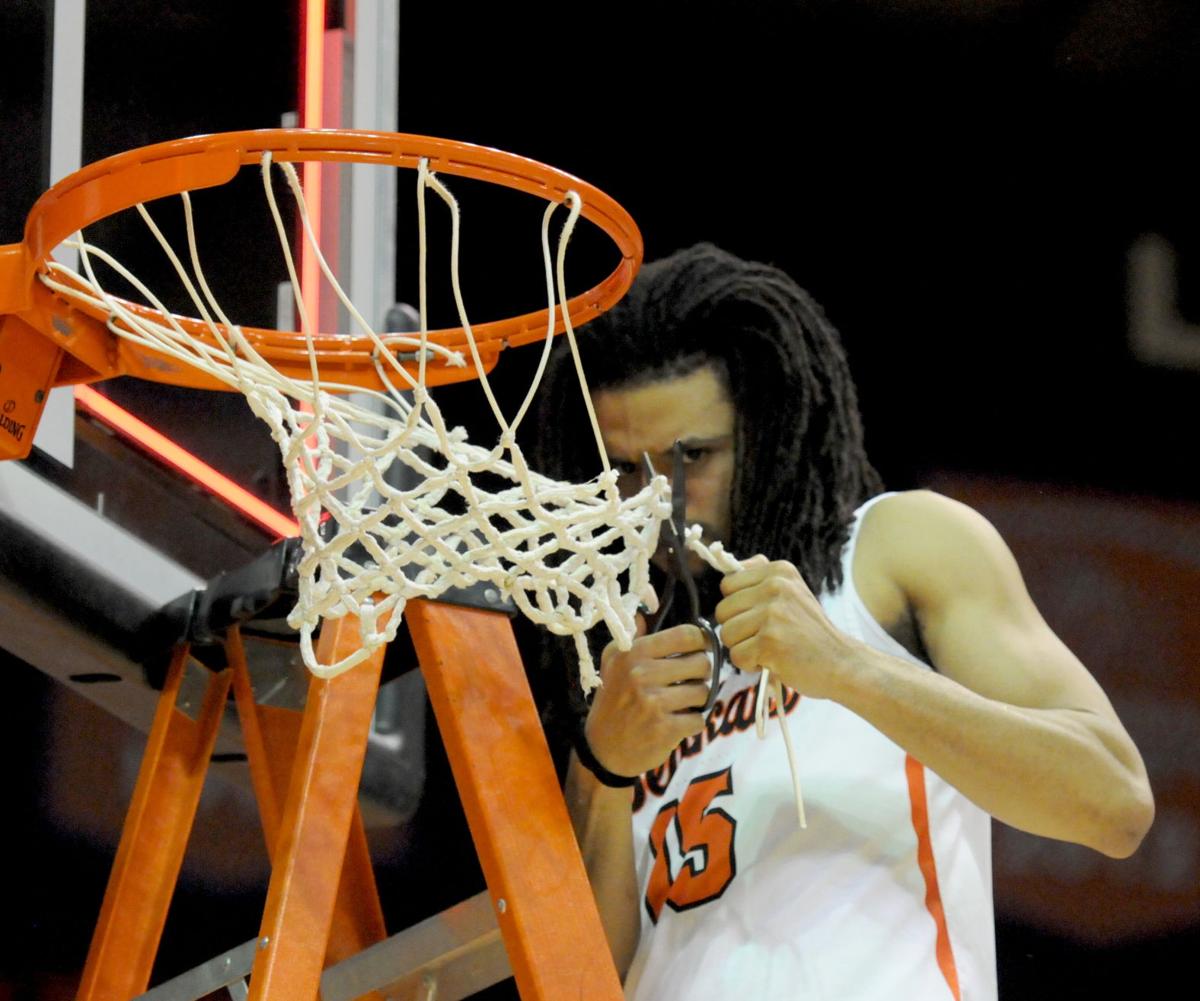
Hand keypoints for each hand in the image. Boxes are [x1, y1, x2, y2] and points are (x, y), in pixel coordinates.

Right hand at [584, 620, 711, 776]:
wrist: (603, 749)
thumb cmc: (613, 700)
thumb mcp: (613, 662)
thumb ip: (633, 636)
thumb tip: (645, 610)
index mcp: (634, 653)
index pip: (687, 635)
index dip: (700, 642)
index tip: (697, 650)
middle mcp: (643, 675)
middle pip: (701, 663)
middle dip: (700, 673)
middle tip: (689, 681)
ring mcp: (654, 703)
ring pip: (704, 691)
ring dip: (697, 699)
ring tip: (681, 702)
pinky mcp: (665, 729)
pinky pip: (699, 719)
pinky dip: (692, 722)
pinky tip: (677, 722)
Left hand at [715, 556, 852, 698]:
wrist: (841, 662)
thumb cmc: (810, 631)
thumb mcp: (792, 591)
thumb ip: (762, 576)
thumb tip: (731, 566)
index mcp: (779, 571)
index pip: (728, 585)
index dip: (737, 606)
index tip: (759, 616)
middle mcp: (776, 587)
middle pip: (723, 610)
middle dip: (737, 629)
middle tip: (766, 636)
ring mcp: (772, 614)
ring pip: (726, 634)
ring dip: (743, 648)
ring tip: (769, 648)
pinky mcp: (769, 642)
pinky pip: (736, 655)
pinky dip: (750, 664)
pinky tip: (772, 661)